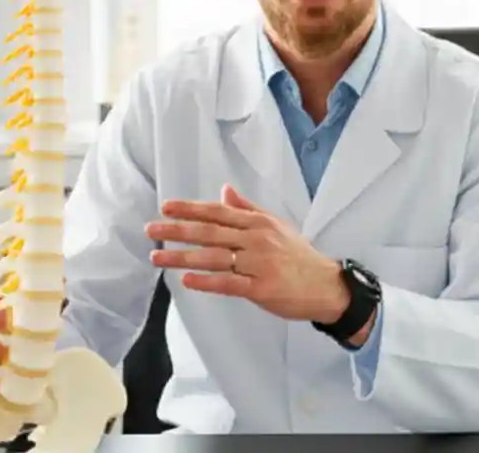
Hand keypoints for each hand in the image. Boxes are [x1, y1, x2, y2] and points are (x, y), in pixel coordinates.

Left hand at [146, 184, 351, 325]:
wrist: (327, 285)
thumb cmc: (299, 256)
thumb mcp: (276, 225)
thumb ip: (248, 209)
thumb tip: (224, 190)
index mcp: (258, 223)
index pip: (218, 212)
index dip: (190, 209)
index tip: (166, 208)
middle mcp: (257, 239)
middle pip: (211, 232)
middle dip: (178, 231)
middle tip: (151, 230)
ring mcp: (259, 264)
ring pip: (214, 257)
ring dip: (183, 257)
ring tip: (157, 258)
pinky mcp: (262, 288)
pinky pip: (229, 283)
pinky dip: (207, 281)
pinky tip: (187, 280)